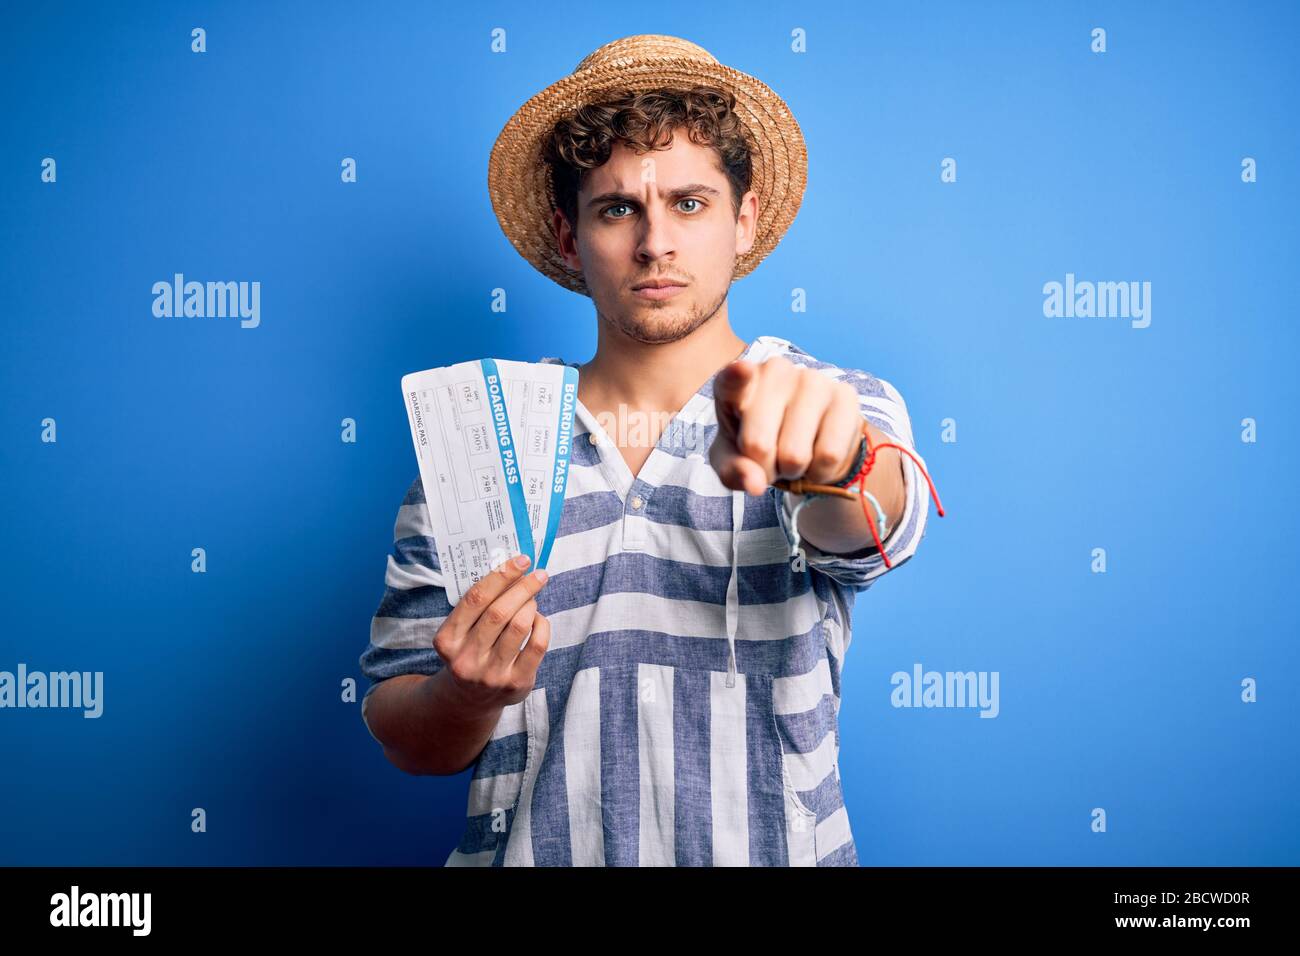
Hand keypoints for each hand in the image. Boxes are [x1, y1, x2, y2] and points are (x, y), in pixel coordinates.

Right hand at [434, 554, 551, 709]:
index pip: (476, 599)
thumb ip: (479, 605)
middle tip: (538, 574)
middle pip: (500, 612)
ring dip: (531, 604)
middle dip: (523, 587)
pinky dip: (542, 624)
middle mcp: (466, 658)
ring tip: (533, 598)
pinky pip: (537, 645)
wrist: (469, 699)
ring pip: (519, 626)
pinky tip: (538, 619)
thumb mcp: (461, 631)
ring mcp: (491, 674)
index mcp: (447, 640)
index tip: (521, 560)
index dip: (501, 576)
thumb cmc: (469, 650)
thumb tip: (512, 568)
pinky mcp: (515, 683)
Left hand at [710, 355, 864, 495]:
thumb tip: (755, 484)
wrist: (807, 442)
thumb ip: (734, 471)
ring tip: (794, 454)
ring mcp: (813, 379)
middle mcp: (774, 370)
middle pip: (758, 445)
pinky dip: (820, 471)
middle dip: (764, 467)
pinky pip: (829, 455)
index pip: (732, 380)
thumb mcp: (733, 461)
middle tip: (771, 458)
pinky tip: (817, 455)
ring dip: (793, 470)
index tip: (741, 370)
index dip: (736, 376)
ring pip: (795, 455)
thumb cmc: (759, 444)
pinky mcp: (845, 395)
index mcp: (736, 382)